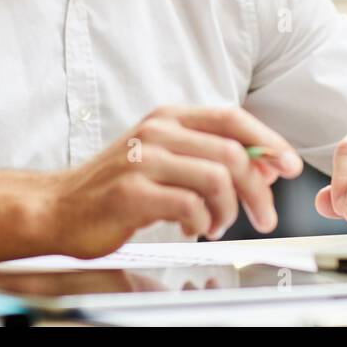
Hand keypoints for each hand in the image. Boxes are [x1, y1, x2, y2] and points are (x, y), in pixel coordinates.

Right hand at [44, 105, 304, 258]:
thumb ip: (206, 156)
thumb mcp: (163, 158)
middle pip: (232, 152)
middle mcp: (157, 131)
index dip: (267, 140)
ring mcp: (143, 159)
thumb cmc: (114, 187)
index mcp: (168, 118)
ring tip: (217, 225)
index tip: (288, 166)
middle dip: (258, 190)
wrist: (58, 207)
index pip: (231, 118)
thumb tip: (263, 166)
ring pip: (217, 178)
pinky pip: (190, 205)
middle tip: (264, 216)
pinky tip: (193, 229)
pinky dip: (202, 222)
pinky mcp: (131, 191)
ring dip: (229, 211)